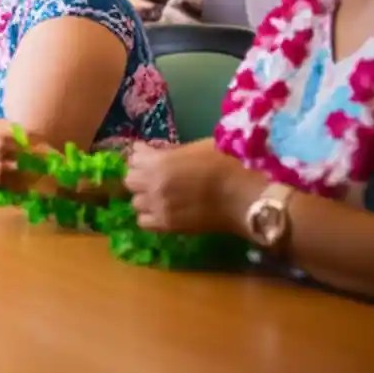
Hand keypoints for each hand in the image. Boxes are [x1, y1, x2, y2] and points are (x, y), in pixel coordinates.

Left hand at [124, 141, 253, 232]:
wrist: (244, 196)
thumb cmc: (226, 163)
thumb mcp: (197, 147)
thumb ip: (172, 151)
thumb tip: (157, 152)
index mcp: (158, 162)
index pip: (133, 157)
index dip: (142, 156)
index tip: (149, 155)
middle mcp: (152, 185)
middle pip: (129, 180)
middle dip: (140, 175)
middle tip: (154, 175)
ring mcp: (158, 207)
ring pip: (135, 202)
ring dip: (145, 196)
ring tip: (160, 194)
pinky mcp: (167, 225)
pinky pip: (143, 222)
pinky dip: (149, 216)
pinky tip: (162, 210)